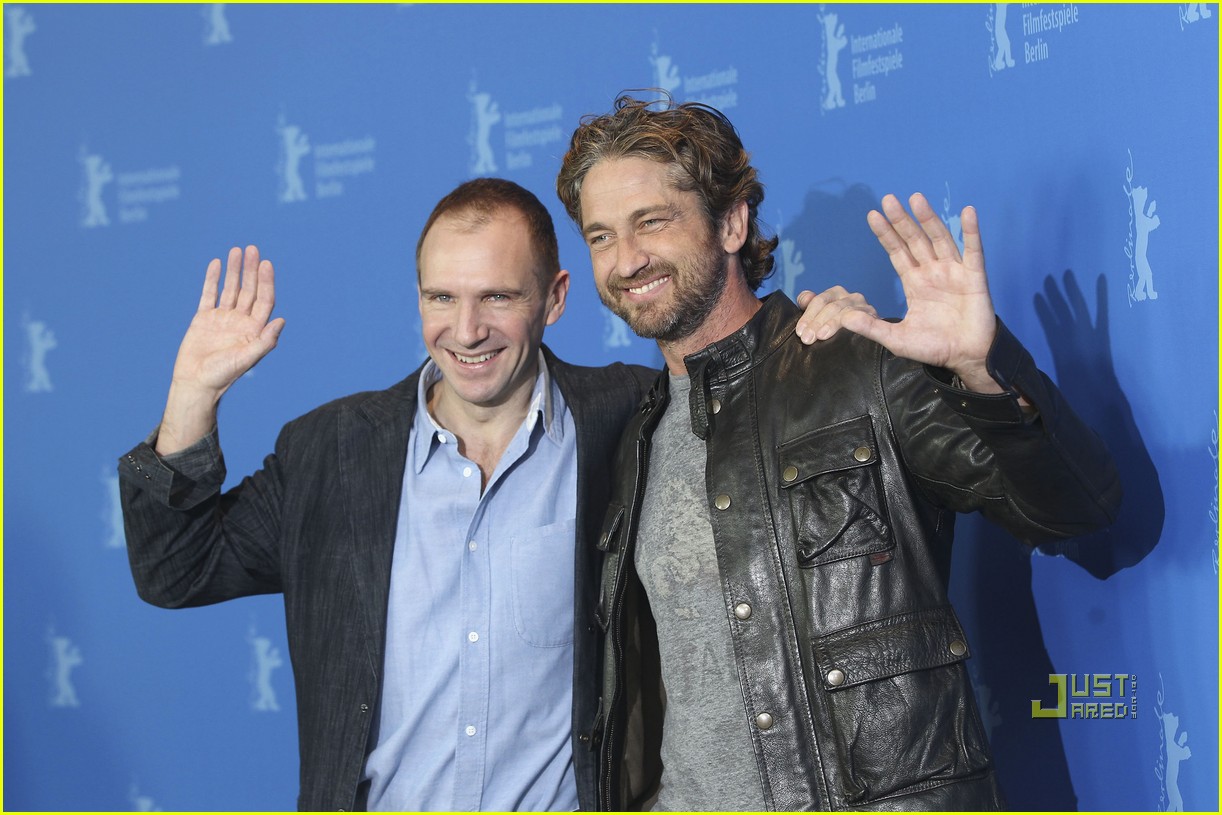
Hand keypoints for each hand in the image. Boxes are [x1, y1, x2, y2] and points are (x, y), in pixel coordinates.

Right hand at [156, 246, 284, 453]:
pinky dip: (213, 279)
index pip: (263, 300)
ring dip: (235, 270)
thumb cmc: (223, 376)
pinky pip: (209, 294)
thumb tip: (281, 320)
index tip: (266, 264)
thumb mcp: (247, 359)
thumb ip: (265, 341)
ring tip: (237, 250)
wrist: (195, 383)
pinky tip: (217, 264)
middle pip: (249, 290)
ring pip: (231, 289)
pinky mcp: (204, 318)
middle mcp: (240, 322)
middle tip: (253, 249)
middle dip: (251, 270)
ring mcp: (222, 319)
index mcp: (254, 330)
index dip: (266, 282)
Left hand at [793, 286, 877, 343]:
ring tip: (822, 335)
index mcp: (836, 295)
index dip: (808, 316)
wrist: (867, 347)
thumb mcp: (822, 321)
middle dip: (816, 323)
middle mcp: (850, 298)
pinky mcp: (876, 318)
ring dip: (832, 323)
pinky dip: (859, 320)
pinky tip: (848, 322)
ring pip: (846, 311)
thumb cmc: (840, 333)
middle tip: (807, 339)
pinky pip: (867, 319)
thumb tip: (803, 299)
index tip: (800, 332)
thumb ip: (811, 310)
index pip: (819, 300)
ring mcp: (864, 307)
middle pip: (831, 306)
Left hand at [850, 193, 1001, 392]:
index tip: (872, 215)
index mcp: (914, 282)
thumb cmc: (933, 347)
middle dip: (902, 220)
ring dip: (928, 218)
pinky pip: (973, 251)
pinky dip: (971, 231)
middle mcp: (932, 272)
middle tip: (888, 199)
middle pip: (915, 240)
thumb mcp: (897, 339)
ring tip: (916, 198)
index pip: (897, 252)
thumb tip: (845, 318)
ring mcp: (954, 272)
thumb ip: (872, 328)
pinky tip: (967, 212)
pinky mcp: (975, 277)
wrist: (965, 358)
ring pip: (939, 239)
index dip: (886, 234)